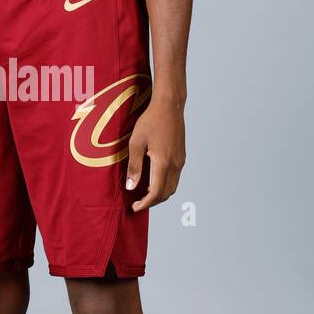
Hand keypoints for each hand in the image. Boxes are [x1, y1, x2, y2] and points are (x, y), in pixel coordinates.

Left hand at [125, 96, 184, 211]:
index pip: (156, 193)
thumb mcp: (136, 143)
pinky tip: (153, 179)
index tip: (135, 207)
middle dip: (152, 202)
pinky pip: (175, 177)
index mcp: (163, 163)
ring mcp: (180, 161)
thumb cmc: (150, 121)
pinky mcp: (182, 156)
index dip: (145, 203)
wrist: (169, 106)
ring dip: (160, 194)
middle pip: (166, 193)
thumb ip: (134, 166)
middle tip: (138, 202)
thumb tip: (131, 187)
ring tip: (144, 193)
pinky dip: (165, 184)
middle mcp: (175, 165)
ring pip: (172, 186)